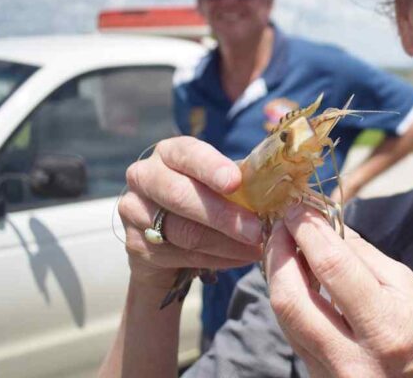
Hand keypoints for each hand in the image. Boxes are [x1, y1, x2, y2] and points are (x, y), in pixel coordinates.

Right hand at [118, 136, 263, 289]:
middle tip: (256, 231)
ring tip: (256, 249)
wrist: (166, 239)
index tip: (235, 182)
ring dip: (226, 244)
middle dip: (223, 216)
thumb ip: (239, 181)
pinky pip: (180, 256)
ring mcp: (134, 210)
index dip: (211, 168)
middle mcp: (145, 175)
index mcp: (170, 152)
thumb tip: (278, 184)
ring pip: (183, 231)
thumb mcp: (218, 184)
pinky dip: (217, 259)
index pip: (188, 154)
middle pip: (181, 196)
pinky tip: (239, 259)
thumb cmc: (204, 200)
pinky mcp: (135, 244)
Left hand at [265, 205, 412, 377]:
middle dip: (279, 254)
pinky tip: (296, 279)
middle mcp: (353, 361)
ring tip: (285, 246)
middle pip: (291, 300)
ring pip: (285, 320)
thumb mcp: (409, 287)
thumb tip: (324, 224)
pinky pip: (294, 336)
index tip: (296, 207)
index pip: (332, 269)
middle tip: (281, 225)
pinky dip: (291, 302)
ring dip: (279, 277)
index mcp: (386, 329)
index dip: (308, 231)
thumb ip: (362, 257)